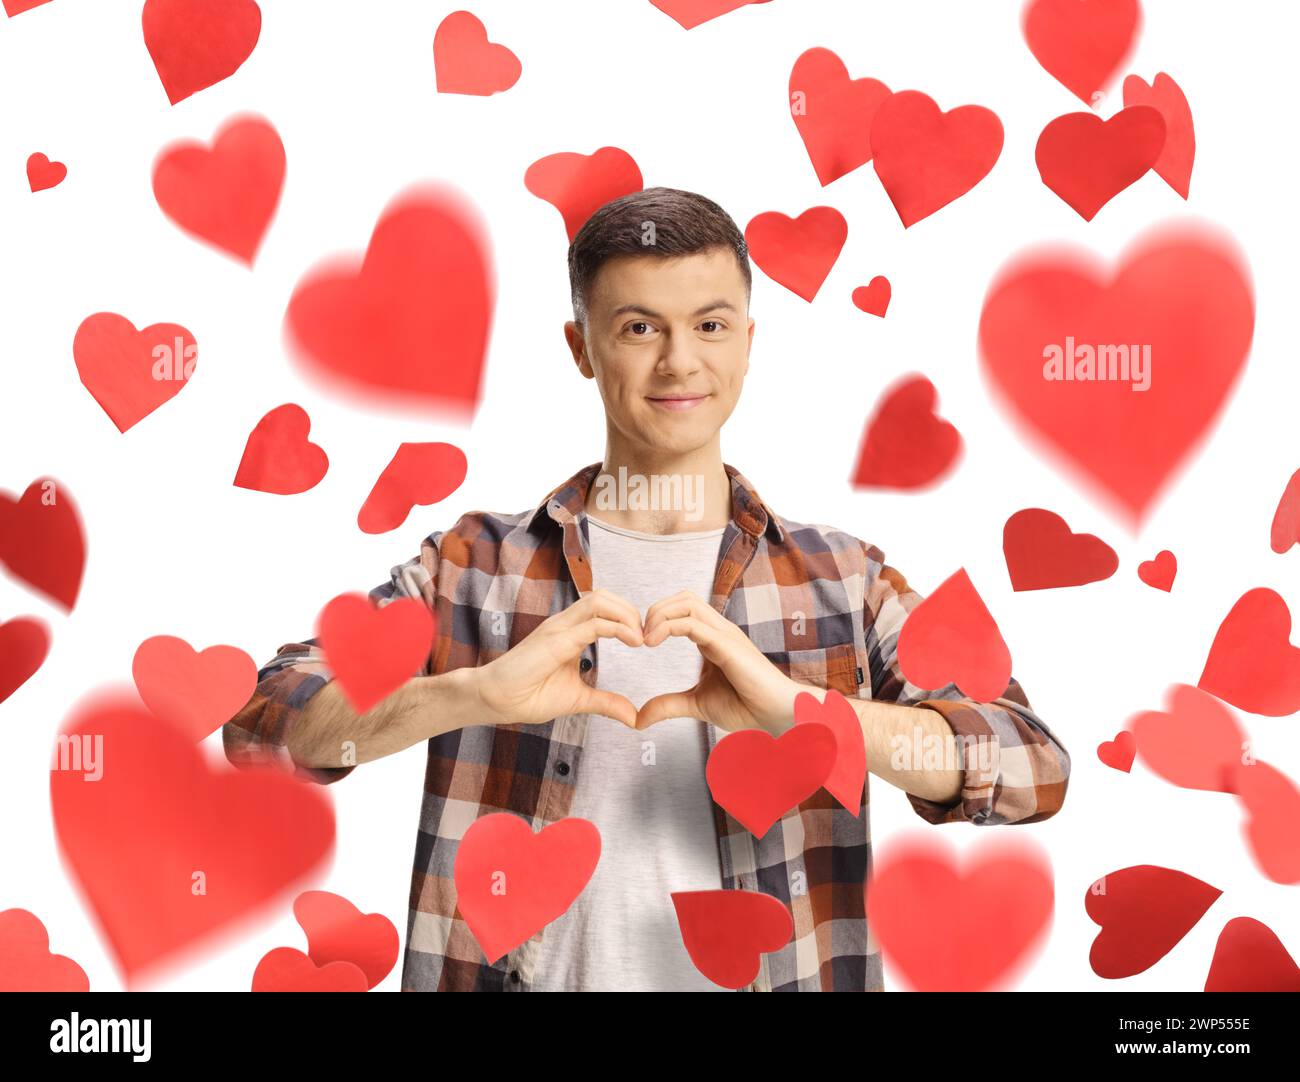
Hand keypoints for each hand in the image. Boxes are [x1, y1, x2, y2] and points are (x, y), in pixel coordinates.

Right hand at [468, 588, 642, 728]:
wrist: (495, 700)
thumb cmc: (528, 695)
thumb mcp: (578, 699)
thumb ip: (606, 702)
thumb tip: (633, 716)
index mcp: (570, 631)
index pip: (603, 607)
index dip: (628, 617)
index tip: (644, 641)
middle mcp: (565, 623)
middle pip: (605, 595)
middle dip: (631, 610)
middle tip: (647, 636)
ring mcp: (559, 628)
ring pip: (600, 600)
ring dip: (627, 614)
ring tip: (641, 638)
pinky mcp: (556, 640)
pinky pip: (594, 623)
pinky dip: (619, 628)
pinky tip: (633, 642)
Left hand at [635, 589, 803, 733]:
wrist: (777, 717)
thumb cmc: (747, 707)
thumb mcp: (697, 705)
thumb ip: (669, 706)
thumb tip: (639, 718)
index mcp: (713, 638)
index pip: (683, 609)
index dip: (657, 618)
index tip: (640, 642)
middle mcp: (719, 630)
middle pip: (683, 597)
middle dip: (656, 610)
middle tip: (639, 636)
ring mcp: (725, 634)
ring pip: (687, 601)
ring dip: (659, 613)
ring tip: (645, 638)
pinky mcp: (727, 644)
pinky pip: (692, 623)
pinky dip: (667, 626)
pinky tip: (653, 642)